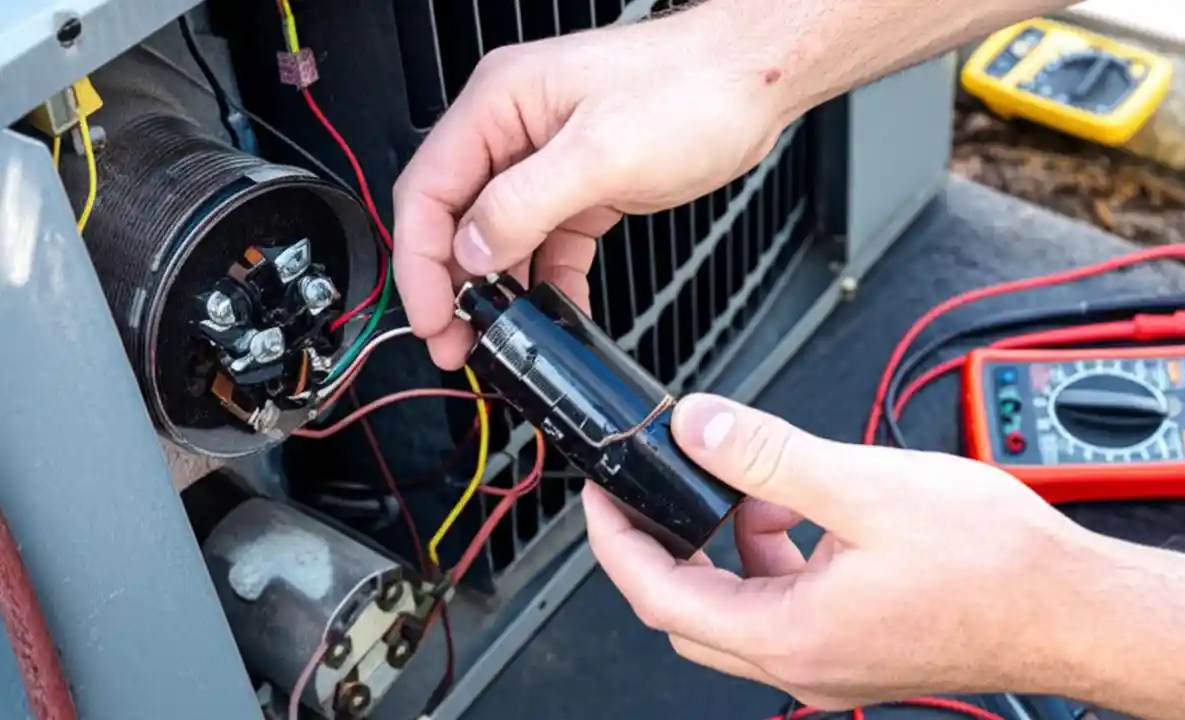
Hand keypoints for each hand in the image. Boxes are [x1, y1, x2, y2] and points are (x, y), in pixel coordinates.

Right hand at [392, 7, 792, 368]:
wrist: (754, 80)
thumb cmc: (691, 87)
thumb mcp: (601, 153)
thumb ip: (525, 204)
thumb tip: (473, 251)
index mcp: (500, 104)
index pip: (429, 190)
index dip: (420, 261)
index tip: (431, 316)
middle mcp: (514, 129)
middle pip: (456, 217)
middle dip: (451, 285)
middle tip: (455, 341)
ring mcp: (547, 158)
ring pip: (499, 236)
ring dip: (496, 290)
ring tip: (498, 338)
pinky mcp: (583, 185)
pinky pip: (548, 242)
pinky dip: (547, 280)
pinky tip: (553, 313)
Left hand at [583, 394, 1095, 709]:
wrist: (1075, 609)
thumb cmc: (996, 565)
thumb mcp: (865, 487)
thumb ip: (769, 457)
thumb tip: (699, 428)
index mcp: (790, 634)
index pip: (658, 595)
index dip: (614, 539)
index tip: (600, 494)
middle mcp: (801, 663)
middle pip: (686, 611)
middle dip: (663, 544)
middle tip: (655, 488)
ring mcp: (829, 661)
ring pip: (736, 608)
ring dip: (725, 547)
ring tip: (752, 489)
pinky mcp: (855, 646)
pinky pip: (784, 605)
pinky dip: (771, 557)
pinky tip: (803, 514)